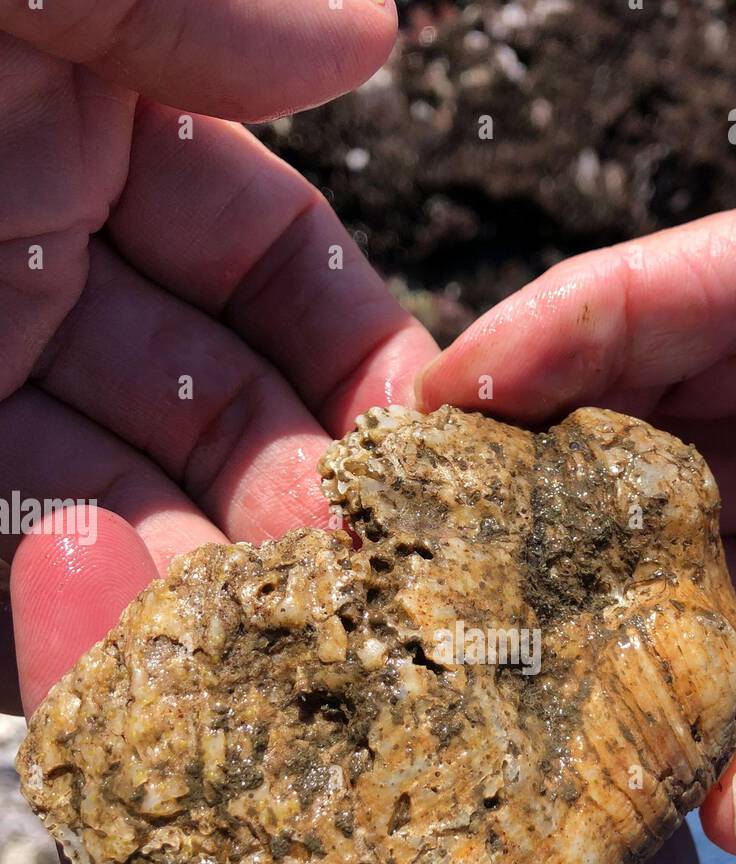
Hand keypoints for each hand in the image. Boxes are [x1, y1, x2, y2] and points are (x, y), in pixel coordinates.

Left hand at [0, 0, 432, 711]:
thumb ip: (188, 5)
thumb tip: (372, 31)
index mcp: (67, 146)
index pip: (263, 263)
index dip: (361, 351)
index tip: (446, 443)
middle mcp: (22, 287)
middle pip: (212, 415)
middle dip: (310, 500)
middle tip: (394, 585)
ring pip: (131, 522)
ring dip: (226, 594)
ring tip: (318, 658)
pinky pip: (12, 603)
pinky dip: (91, 643)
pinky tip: (171, 679)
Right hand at [418, 205, 735, 856]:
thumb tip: (732, 809)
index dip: (597, 307)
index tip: (474, 374)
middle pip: (681, 376)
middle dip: (550, 428)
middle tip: (425, 495)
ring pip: (675, 491)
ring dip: (579, 546)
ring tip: (466, 592)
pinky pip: (712, 588)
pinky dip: (646, 635)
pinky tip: (574, 678)